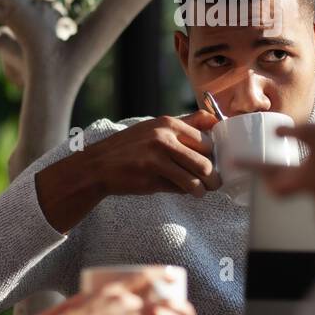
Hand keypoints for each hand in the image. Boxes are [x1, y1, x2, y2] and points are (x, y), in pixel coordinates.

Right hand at [15, 271, 197, 314]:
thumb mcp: (82, 302)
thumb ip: (99, 302)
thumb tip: (106, 306)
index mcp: (112, 289)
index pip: (145, 276)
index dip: (162, 274)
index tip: (173, 274)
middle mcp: (125, 300)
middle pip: (161, 295)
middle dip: (179, 300)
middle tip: (186, 307)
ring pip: (166, 310)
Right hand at [36, 111, 221, 232]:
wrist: (99, 165)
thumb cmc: (131, 147)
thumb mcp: (155, 127)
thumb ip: (185, 124)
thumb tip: (215, 122)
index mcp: (168, 123)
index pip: (207, 140)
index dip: (214, 155)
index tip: (215, 163)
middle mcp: (164, 138)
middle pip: (205, 160)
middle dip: (213, 175)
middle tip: (214, 182)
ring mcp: (157, 158)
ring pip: (196, 177)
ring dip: (204, 188)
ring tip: (201, 191)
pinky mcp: (151, 178)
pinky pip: (180, 187)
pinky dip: (187, 192)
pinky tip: (186, 192)